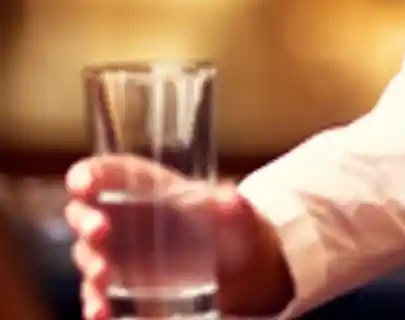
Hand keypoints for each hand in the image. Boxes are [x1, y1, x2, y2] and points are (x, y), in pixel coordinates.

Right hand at [64, 156, 293, 318]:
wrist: (248, 274)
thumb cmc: (237, 231)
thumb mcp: (241, 218)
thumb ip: (235, 208)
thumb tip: (231, 200)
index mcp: (149, 187)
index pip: (107, 171)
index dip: (89, 174)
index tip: (84, 184)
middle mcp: (126, 218)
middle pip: (86, 212)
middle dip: (86, 220)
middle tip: (100, 232)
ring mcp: (120, 254)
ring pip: (88, 255)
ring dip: (90, 265)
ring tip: (104, 278)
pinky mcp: (123, 288)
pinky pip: (98, 295)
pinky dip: (95, 303)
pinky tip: (101, 314)